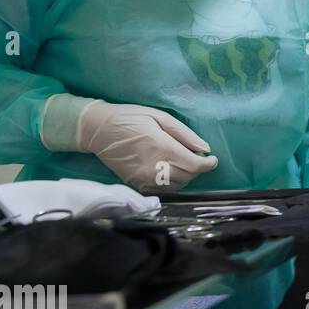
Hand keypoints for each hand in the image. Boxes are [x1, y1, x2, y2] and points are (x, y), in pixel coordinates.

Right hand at [76, 101, 216, 189]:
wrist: (96, 130)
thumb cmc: (129, 118)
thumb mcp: (159, 117)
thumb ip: (184, 134)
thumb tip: (205, 148)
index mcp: (162, 148)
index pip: (194, 165)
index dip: (208, 164)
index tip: (213, 159)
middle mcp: (154, 168)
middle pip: (188, 177)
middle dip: (197, 168)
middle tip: (196, 157)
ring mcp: (144, 179)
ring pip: (177, 186)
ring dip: (186, 176)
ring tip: (182, 163)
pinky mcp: (136, 184)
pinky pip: (162, 191)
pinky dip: (171, 184)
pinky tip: (169, 171)